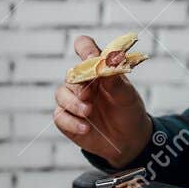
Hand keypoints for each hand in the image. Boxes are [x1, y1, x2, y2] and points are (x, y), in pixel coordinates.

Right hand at [54, 35, 152, 168]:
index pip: (85, 48)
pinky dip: (72, 122)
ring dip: (73, 104)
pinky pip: (60, 116)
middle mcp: (82, 81)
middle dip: (79, 85)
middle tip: (89, 96)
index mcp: (97, 69)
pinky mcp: (67, 119)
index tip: (92, 57)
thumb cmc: (128, 111)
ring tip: (88, 113)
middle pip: (71, 74)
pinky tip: (86, 128)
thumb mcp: (127, 96)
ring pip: (61, 95)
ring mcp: (72, 100)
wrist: (128, 139)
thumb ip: (116, 81)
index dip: (85, 48)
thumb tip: (106, 65)